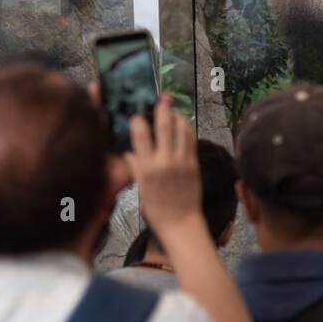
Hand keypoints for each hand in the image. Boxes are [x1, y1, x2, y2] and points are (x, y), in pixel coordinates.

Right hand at [123, 95, 201, 235]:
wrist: (180, 222)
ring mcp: (181, 161)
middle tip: (161, 99)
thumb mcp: (140, 189)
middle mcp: (163, 161)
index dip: (139, 120)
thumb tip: (128, 153)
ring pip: (181, 129)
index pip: (140, 135)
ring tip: (174, 110)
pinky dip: (187, 128)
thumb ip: (135, 168)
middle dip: (162, 109)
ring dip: (177, 115)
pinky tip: (183, 124)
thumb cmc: (156, 209)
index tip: (137, 116)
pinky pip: (191, 139)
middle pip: (163, 126)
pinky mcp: (193, 163)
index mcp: (146, 168)